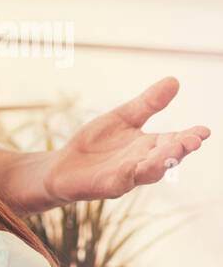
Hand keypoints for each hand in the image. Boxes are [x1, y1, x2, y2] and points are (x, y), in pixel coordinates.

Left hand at [45, 77, 209, 203]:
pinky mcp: (105, 186)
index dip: (190, 137)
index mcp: (149, 146)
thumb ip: (147, 103)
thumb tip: (174, 80)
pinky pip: (120, 182)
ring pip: (148, 172)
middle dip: (180, 149)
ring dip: (161, 162)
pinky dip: (127, 175)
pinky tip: (132, 167)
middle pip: (167, 158)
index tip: (204, 130)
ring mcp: (125, 176)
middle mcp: (142, 163)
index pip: (175, 141)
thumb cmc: (95, 144)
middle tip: (192, 140)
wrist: (61, 166)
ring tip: (173, 149)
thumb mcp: (122, 117)